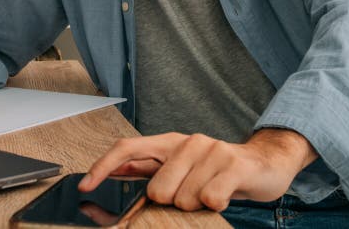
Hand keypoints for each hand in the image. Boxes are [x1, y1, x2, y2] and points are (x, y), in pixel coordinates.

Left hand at [78, 129, 316, 211]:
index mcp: (170, 143)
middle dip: (171, 203)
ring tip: (211, 193)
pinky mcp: (233, 165)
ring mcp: (211, 151)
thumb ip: (148, 167)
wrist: (264, 164)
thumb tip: (115, 168)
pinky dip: (215, 205)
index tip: (85, 186)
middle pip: (157, 190)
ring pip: (184, 199)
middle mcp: (188, 142)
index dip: (103, 166)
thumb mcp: (179, 166)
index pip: (128, 148)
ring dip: (196, 206)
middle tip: (191, 197)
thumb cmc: (216, 170)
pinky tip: (224, 195)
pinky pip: (210, 199)